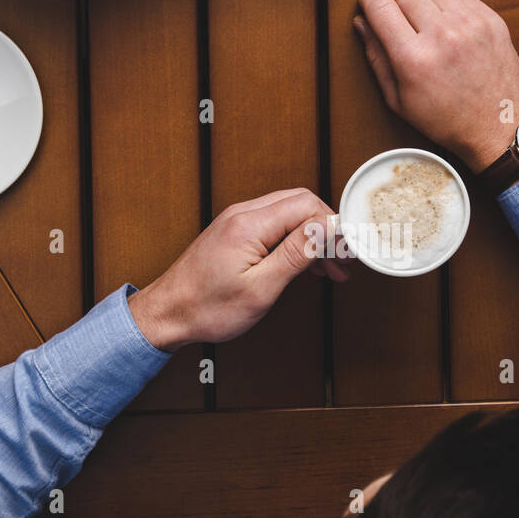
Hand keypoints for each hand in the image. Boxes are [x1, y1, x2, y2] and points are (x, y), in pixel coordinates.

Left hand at [128, 188, 348, 351]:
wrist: (167, 314)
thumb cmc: (207, 308)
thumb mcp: (261, 288)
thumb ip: (296, 253)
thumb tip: (327, 228)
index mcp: (249, 225)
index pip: (306, 206)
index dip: (334, 226)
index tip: (351, 249)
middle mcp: (243, 214)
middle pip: (301, 203)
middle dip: (328, 230)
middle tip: (345, 259)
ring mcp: (238, 221)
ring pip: (290, 214)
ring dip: (314, 238)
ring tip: (332, 269)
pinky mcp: (235, 233)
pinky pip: (275, 226)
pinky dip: (296, 242)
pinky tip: (308, 266)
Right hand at [354, 0, 518, 172]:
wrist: (496, 127)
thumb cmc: (447, 119)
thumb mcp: (399, 100)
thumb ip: (377, 57)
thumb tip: (362, 23)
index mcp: (414, 59)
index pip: (381, 7)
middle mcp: (442, 36)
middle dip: (401, 9)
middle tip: (408, 32)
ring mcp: (470, 25)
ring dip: (428, 6)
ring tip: (433, 32)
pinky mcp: (491, 20)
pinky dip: (453, 10)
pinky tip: (454, 33)